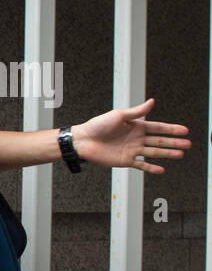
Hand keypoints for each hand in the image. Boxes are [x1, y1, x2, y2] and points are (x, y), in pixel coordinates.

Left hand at [72, 98, 190, 173]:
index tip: (184, 130)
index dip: (171, 129)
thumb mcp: (118, 115)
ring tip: (180, 155)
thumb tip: (152, 101)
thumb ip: (136, 111)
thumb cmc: (97, 125)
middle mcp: (136, 138)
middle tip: (188, 144)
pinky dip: (151, 168)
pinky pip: (141, 165)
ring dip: (167, 153)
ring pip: (154, 152)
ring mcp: (132, 150)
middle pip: (159, 140)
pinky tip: (162, 169)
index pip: (158, 128)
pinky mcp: (125, 160)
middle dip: (174, 142)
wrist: (83, 140)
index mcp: (136, 126)